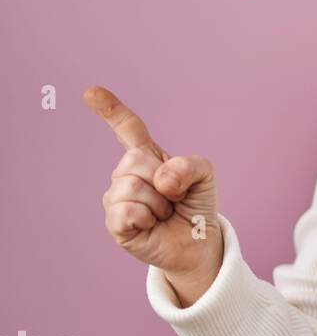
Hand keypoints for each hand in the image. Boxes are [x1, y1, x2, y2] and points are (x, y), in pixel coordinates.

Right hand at [84, 87, 223, 294]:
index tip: (91, 92)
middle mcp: (126, 174)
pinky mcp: (115, 223)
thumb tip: (162, 179)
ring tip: (164, 213)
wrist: (199, 243)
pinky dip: (147, 218)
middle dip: (164, 180)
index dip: (111, 110)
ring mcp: (117, 198)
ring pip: (131, 186)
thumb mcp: (205, 177)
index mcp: (148, 156)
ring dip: (159, 203)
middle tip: (173, 198)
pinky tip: (150, 225)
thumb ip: (191, 165)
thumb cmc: (196, 206)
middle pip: (135, 160)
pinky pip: (126, 211)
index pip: (127, 128)